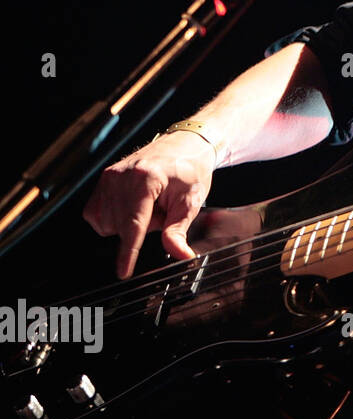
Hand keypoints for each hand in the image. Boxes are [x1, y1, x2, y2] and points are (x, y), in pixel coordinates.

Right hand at [82, 131, 217, 278]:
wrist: (184, 146)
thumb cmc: (190, 171)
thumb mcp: (190, 202)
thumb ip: (179, 231)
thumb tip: (180, 255)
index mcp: (145, 179)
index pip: (133, 224)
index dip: (128, 251)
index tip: (123, 272)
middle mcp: (121, 176)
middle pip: (121, 226)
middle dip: (143, 227)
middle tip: (161, 210)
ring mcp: (108, 176)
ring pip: (107, 223)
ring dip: (128, 223)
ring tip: (149, 205)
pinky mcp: (102, 179)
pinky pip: (97, 214)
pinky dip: (114, 218)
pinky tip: (132, 206)